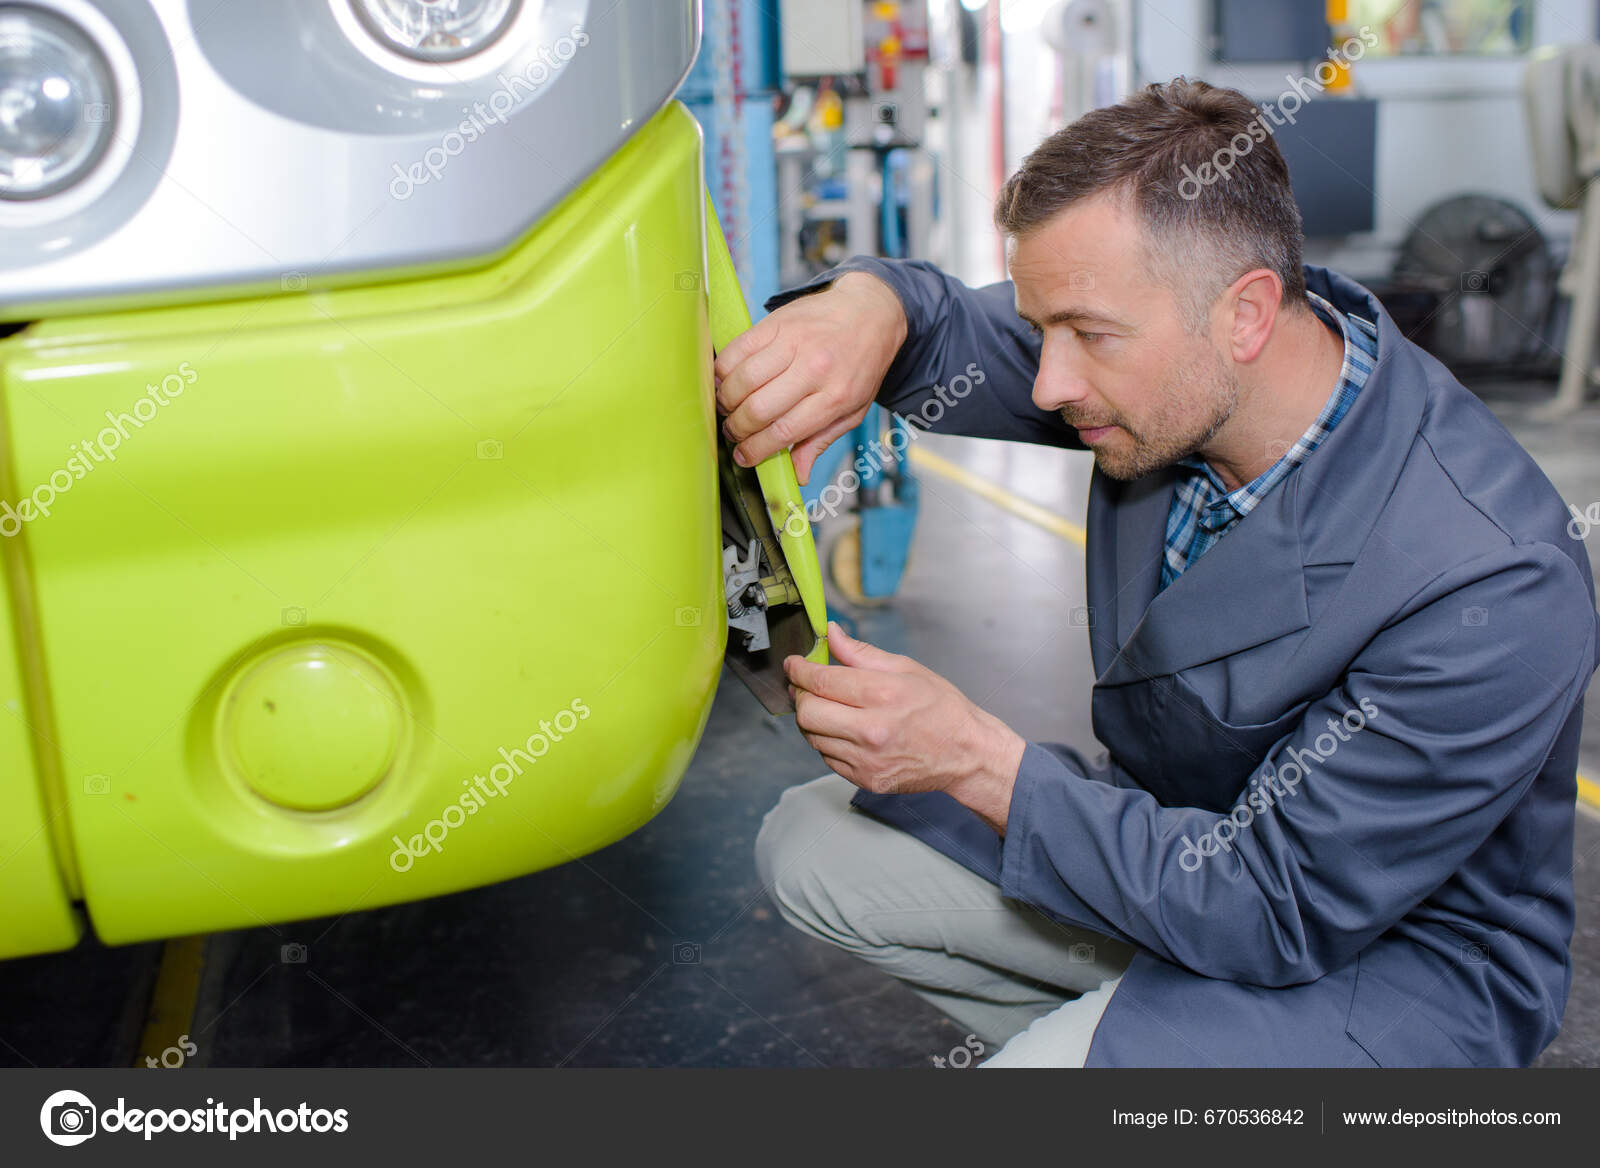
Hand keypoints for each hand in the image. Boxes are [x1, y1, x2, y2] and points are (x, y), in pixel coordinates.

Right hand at [715, 271, 907, 482]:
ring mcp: (793, 342)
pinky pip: (737, 349)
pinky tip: (726, 380)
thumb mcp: (853, 410)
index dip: (756, 449)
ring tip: (728, 408)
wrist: (870, 312)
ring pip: (743, 379)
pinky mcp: (776, 322)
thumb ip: (821, 441)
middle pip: (759, 408)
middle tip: (734, 433)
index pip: (784, 431)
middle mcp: (814, 369)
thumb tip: (797, 474)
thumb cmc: (861, 365)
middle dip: (738, 428)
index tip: (743, 457)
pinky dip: (723, 369)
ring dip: (726, 400)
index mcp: (835, 397)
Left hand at [784, 622, 1026, 832]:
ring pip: (813, 737)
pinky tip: (843, 730)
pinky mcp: (866, 779)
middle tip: (805, 685)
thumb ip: (861, 653)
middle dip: (800, 694)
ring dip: (812, 718)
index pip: (822, 680)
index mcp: (883, 695)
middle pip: (808, 712)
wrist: (967, 754)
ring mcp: (867, 760)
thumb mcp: (907, 668)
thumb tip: (832, 633)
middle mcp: (872, 730)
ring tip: (827, 706)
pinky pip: (827, 758)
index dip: (800, 669)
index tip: (795, 663)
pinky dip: (827, 741)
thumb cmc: (942, 709)